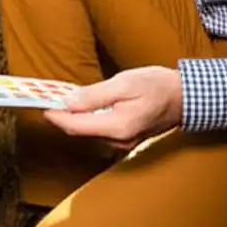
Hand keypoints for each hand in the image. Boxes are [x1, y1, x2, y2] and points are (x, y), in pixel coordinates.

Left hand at [43, 67, 183, 150]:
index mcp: (117, 127)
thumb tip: (68, 102)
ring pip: (87, 131)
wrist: (185, 97)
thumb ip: (94, 95)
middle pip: (79, 130)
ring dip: (73, 116)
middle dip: (61, 115)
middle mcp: (118, 141)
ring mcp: (122, 143)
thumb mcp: (124, 83)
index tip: (41, 103)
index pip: (75, 126)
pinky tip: (84, 105)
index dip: (55, 115)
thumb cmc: (158, 86)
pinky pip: (98, 130)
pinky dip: (87, 119)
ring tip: (63, 98)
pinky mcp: (125, 139)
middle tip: (48, 97)